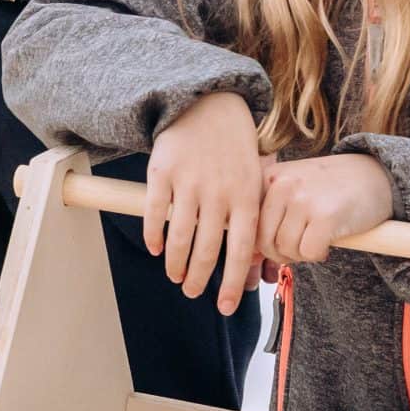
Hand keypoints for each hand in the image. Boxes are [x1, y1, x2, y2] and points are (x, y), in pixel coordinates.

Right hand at [141, 91, 268, 314]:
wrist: (207, 103)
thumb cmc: (234, 146)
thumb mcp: (255, 175)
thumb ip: (252, 211)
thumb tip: (254, 256)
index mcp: (246, 197)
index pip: (241, 251)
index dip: (232, 283)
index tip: (225, 306)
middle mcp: (218, 193)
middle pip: (207, 249)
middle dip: (200, 279)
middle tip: (194, 293)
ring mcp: (189, 182)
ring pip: (180, 236)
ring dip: (176, 263)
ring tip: (175, 276)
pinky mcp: (162, 172)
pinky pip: (155, 212)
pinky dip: (154, 235)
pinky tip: (157, 249)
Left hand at [258, 154, 393, 266]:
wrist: (374, 174)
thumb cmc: (329, 187)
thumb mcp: (291, 187)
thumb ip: (267, 212)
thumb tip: (248, 254)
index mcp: (268, 177)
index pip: (246, 222)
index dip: (259, 242)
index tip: (272, 246)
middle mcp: (282, 185)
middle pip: (264, 240)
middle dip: (280, 253)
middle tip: (298, 247)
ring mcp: (303, 199)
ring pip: (286, 249)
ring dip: (301, 254)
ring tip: (314, 240)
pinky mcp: (326, 216)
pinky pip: (309, 252)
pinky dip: (318, 255)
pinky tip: (328, 242)